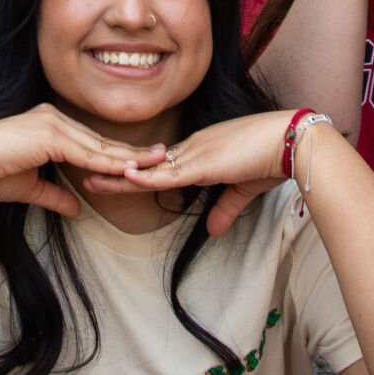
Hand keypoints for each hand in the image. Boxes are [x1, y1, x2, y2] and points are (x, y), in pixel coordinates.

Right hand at [0, 104, 166, 217]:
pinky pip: (84, 151)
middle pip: (100, 140)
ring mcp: (52, 123)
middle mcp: (53, 119)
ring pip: (97, 145)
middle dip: (131, 151)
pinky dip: (106, 162)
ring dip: (127, 156)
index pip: (90, 143)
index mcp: (50, 127)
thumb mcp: (30, 188)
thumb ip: (56, 195)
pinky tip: (126, 169)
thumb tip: (78, 210)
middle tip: (162, 156)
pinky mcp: (49, 133)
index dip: (116, 154)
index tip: (142, 161)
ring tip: (155, 162)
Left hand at [86, 112, 290, 236]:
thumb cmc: (269, 159)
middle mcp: (191, 148)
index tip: (113, 172)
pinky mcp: (203, 162)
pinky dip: (145, 176)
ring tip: (90, 177)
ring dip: (120, 175)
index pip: (159, 163)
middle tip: (86, 172)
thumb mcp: (243, 190)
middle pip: (146, 163)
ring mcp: (194, 153)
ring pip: (149, 168)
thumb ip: (225, 209)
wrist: (287, 142)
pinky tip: (124, 175)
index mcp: (199, 151)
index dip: (136, 170)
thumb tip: (213, 232)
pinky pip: (167, 172)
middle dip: (116, 170)